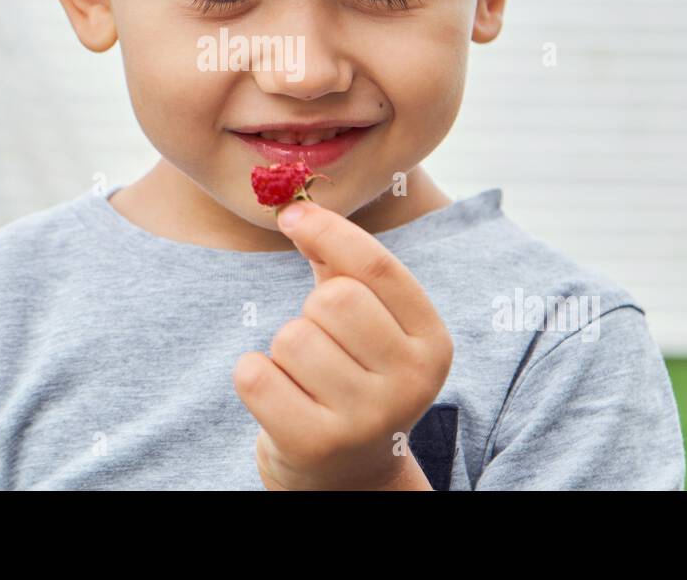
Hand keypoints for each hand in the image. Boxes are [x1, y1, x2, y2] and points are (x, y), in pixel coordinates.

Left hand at [232, 198, 453, 489]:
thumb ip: (341, 265)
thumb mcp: (366, 321)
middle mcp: (411, 383)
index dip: (328, 231)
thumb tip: (297, 212)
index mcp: (433, 342)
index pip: (377, 267)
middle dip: (310, 312)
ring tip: (304, 378)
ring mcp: (366, 419)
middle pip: (332, 301)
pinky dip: (253, 375)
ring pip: (291, 338)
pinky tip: (279, 396)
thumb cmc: (352, 377)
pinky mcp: (315, 445)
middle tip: (319, 344)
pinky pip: (255, 375)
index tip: (292, 215)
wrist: (347, 475)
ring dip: (284, 349)